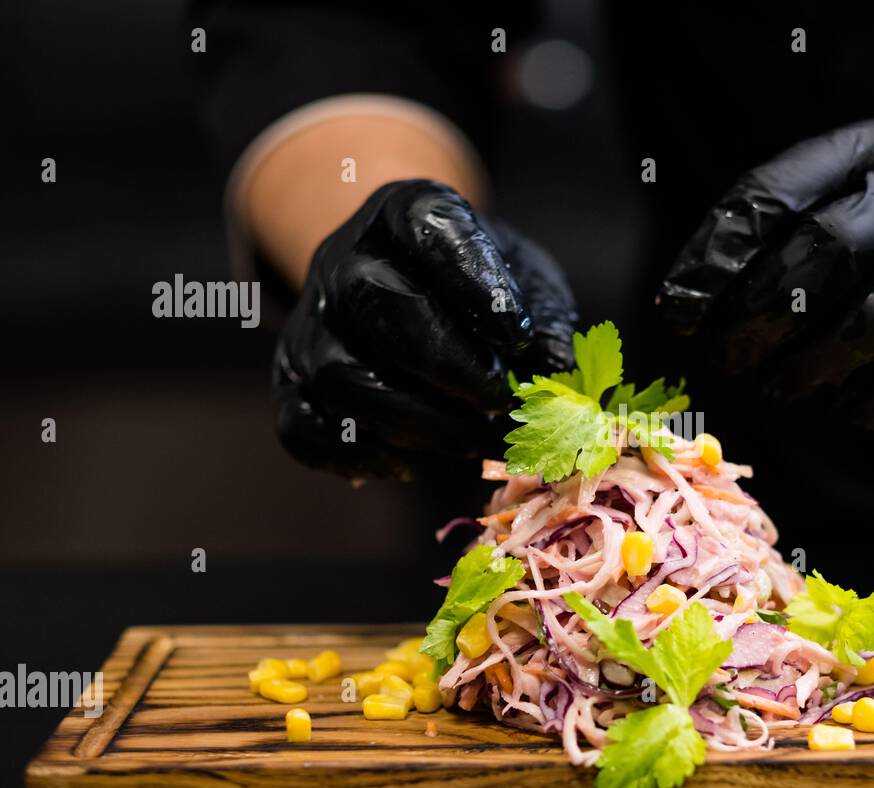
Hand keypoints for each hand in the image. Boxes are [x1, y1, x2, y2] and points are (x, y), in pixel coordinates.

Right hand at [274, 180, 577, 478]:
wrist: (400, 282)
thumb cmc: (476, 284)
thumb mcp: (522, 276)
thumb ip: (544, 315)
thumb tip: (556, 365)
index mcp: (404, 210)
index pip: (430, 226)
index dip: (474, 281)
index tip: (517, 333)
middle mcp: (343, 259)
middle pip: (378, 307)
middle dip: (447, 368)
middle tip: (499, 402)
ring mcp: (308, 322)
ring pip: (341, 378)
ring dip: (415, 423)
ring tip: (470, 439)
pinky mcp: (287, 381)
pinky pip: (304, 430)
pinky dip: (360, 457)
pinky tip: (414, 462)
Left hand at [656, 117, 873, 430]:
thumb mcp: (855, 201)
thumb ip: (781, 236)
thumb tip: (685, 306)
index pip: (776, 194)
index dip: (717, 257)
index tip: (680, 310)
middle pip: (827, 250)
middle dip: (762, 316)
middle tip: (729, 359)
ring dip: (813, 366)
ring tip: (781, 388)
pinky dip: (873, 403)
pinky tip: (845, 409)